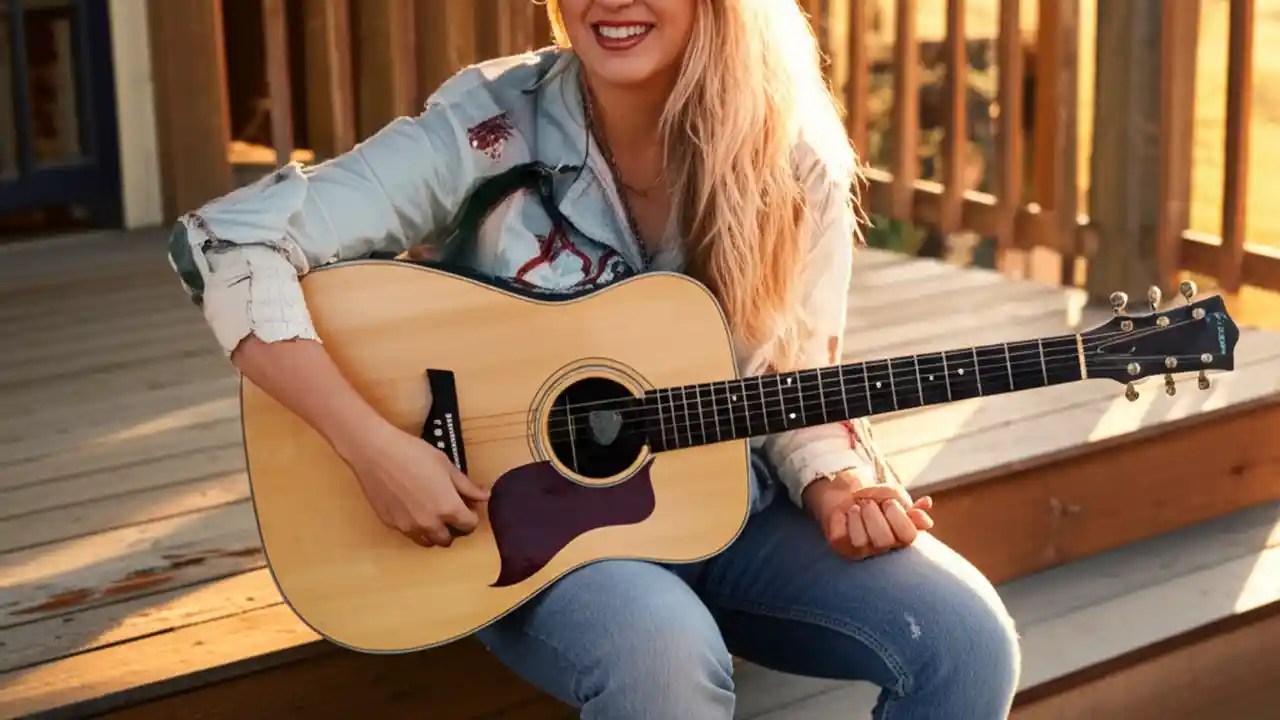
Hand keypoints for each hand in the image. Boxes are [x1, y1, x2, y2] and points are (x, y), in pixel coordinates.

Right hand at [337, 421, 489, 547]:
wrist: (377, 453)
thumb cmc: (415, 454)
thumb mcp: (447, 466)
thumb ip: (467, 486)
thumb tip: (484, 497)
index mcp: (449, 509)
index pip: (469, 526)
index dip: (471, 516)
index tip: (468, 507)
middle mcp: (430, 524)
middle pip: (449, 539)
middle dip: (453, 528)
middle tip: (449, 511)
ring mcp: (409, 527)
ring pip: (428, 541)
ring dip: (434, 532)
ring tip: (431, 512)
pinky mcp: (392, 524)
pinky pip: (409, 533)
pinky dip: (415, 526)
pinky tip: (411, 507)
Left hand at [803, 470, 934, 560]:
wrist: (846, 490)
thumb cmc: (875, 497)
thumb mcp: (897, 496)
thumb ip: (912, 504)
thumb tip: (927, 503)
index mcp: (901, 536)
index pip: (908, 536)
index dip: (898, 517)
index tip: (889, 502)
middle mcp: (883, 547)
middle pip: (884, 541)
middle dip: (874, 515)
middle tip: (868, 502)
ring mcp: (861, 549)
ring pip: (861, 542)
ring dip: (858, 517)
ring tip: (855, 507)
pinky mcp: (840, 546)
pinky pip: (841, 537)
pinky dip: (842, 519)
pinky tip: (844, 513)